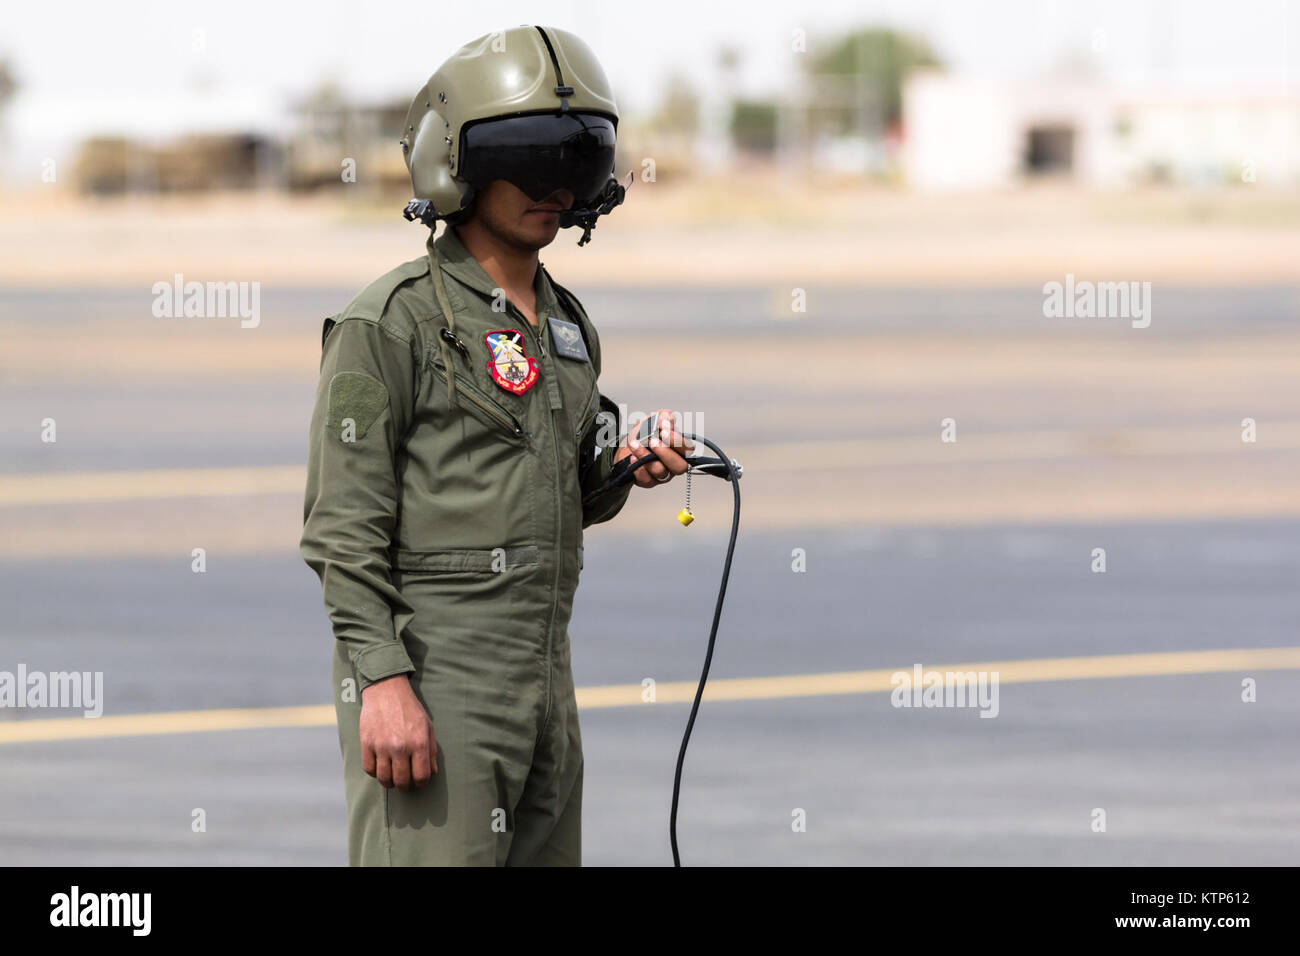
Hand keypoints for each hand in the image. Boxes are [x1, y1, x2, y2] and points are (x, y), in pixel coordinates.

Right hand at [359, 675, 437, 790]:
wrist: (386, 690)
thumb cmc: (409, 708)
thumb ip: (431, 750)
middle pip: (402, 781)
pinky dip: (375, 772)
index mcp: (419, 742)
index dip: (421, 784)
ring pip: (384, 779)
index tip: (419, 783)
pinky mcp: (366, 743)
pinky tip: (380, 767)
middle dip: (405, 786)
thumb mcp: (427, 726)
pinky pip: (369, 769)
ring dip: (389, 783)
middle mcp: (400, 747)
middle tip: (405, 783)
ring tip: (392, 778)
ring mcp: (382, 746)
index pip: (422, 776)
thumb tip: (433, 772)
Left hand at [613, 408, 694, 487]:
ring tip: (635, 445)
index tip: (664, 429)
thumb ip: (661, 417)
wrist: (627, 448)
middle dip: (666, 452)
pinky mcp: (649, 481)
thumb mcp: (650, 422)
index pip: (687, 448)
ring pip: (660, 471)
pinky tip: (632, 456)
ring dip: (645, 455)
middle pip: (680, 466)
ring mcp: (661, 474)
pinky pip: (646, 477)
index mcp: (678, 448)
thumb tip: (667, 415)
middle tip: (652, 441)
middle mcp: (672, 463)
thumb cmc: (642, 436)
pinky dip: (637, 465)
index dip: (677, 440)